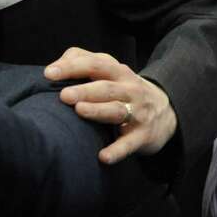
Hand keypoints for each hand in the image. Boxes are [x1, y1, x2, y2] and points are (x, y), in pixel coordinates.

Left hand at [45, 47, 178, 164]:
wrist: (167, 112)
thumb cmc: (124, 88)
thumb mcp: (110, 71)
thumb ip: (83, 60)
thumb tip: (54, 66)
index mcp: (118, 71)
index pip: (94, 64)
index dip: (71, 67)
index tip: (49, 73)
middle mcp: (129, 90)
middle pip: (105, 88)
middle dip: (84, 91)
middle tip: (64, 96)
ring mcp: (138, 113)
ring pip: (117, 110)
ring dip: (98, 111)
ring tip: (80, 111)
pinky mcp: (143, 136)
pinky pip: (129, 144)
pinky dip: (117, 151)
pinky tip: (103, 156)